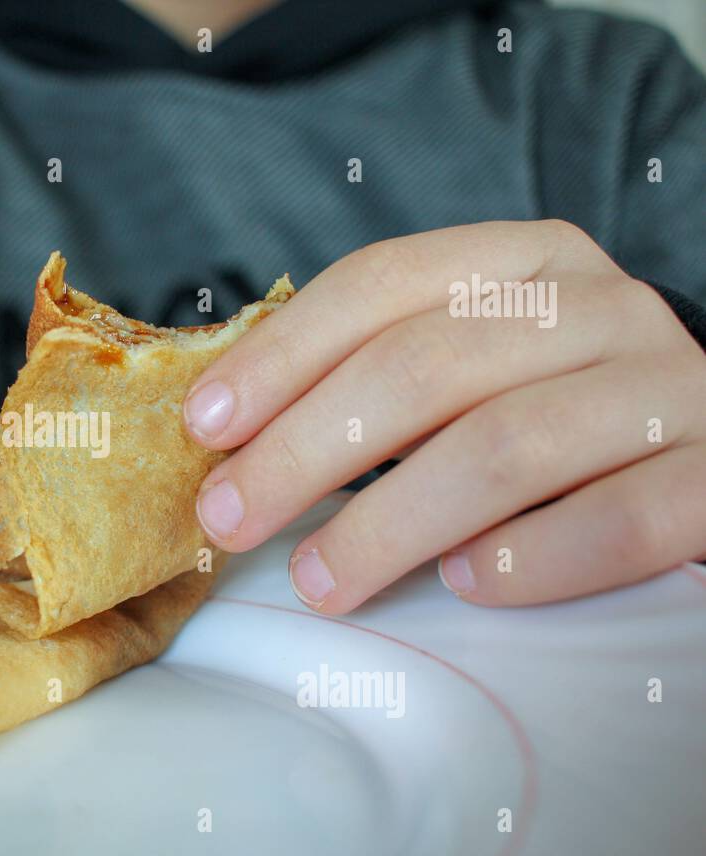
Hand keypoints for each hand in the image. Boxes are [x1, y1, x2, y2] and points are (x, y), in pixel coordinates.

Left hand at [185, 220, 705, 612]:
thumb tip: (233, 439)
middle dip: (306, 448)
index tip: (206, 424)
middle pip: (426, 365)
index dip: (282, 354)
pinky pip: (621, 519)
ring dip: (390, 522)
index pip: (382, 284)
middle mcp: (604, 305)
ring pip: (507, 446)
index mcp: (527, 261)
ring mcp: (674, 386)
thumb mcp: (474, 365)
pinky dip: (532, 557)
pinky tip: (466, 584)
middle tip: (229, 518)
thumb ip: (380, 376)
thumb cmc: (559, 413)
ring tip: (317, 580)